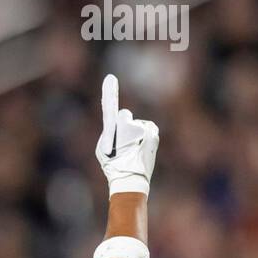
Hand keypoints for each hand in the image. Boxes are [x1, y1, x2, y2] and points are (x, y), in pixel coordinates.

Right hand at [95, 75, 158, 196]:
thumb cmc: (113, 167)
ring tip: (132, 150)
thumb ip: (108, 133)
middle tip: (122, 143)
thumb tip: (116, 125)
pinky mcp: (154, 133)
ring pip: (137, 124)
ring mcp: (146, 129)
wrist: (131, 180)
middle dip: (123, 125)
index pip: (112, 109)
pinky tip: (140, 147)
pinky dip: (144, 135)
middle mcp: (134, 127)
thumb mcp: (103, 150)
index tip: (109, 78)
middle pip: (125, 117)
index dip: (109, 94)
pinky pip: (147, 128)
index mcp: (118, 131)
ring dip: (135, 132)